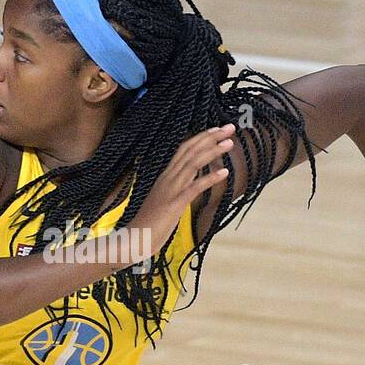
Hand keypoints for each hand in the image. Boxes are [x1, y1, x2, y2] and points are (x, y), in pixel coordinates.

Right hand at [127, 123, 233, 262]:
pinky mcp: (174, 204)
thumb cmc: (150, 223)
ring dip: (212, 151)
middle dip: (210, 137)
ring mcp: (171, 189)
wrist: (135, 238)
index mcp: (165, 176)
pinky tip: (225, 172)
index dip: (201, 137)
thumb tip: (193, 182)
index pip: (184, 149)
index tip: (217, 129)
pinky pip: (194, 188)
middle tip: (229, 127)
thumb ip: (178, 188)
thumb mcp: (165, 200)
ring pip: (193, 164)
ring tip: (229, 142)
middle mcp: (168, 178)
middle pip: (190, 151)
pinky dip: (210, 178)